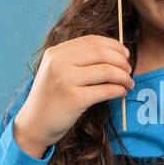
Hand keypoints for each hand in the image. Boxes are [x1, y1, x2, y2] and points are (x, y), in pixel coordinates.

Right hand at [13, 35, 133, 156]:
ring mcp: (66, 80)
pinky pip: (106, 90)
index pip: (92, 41)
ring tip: (128, 84)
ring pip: (107, 70)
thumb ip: (77, 59)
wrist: (34, 123)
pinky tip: (121, 93)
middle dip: (122, 61)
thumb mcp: (57, 71)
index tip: (125, 54)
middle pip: (102, 53)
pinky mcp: (74, 99)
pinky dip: (118, 90)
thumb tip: (115, 52)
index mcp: (56, 53)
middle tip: (129, 71)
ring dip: (124, 77)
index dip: (113, 45)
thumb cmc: (52, 98)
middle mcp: (59, 63)